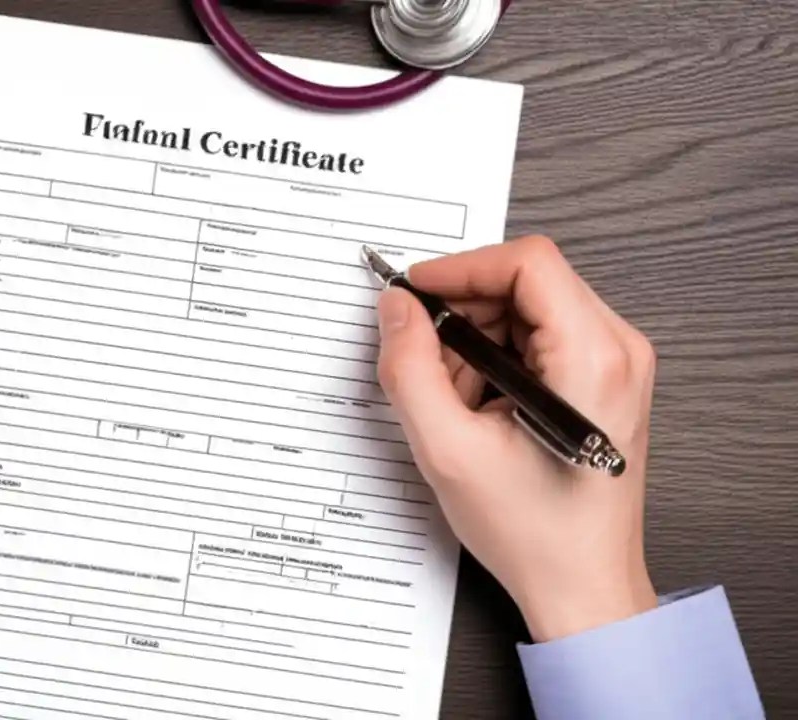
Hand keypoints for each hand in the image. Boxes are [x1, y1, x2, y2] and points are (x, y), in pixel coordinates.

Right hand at [376, 236, 657, 642]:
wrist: (582, 585)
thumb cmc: (534, 531)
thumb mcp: (448, 448)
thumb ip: (410, 368)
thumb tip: (396, 310)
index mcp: (593, 358)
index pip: (527, 263)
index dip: (460, 268)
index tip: (414, 294)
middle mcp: (618, 351)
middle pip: (527, 282)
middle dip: (464, 315)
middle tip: (427, 363)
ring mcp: (616, 365)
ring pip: (529, 310)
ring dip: (477, 341)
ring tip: (456, 402)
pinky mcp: (604, 381)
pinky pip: (541, 338)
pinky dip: (497, 361)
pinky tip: (479, 409)